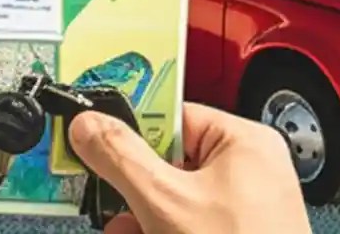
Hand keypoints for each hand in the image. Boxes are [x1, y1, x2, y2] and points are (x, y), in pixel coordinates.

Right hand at [68, 102, 309, 233]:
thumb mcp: (166, 202)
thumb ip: (122, 158)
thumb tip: (89, 126)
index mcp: (244, 142)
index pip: (172, 117)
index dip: (129, 131)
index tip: (92, 140)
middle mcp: (250, 170)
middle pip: (169, 161)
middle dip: (131, 186)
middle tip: (99, 193)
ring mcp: (246, 208)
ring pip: (175, 199)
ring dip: (139, 215)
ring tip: (118, 228)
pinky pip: (190, 224)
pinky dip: (160, 231)